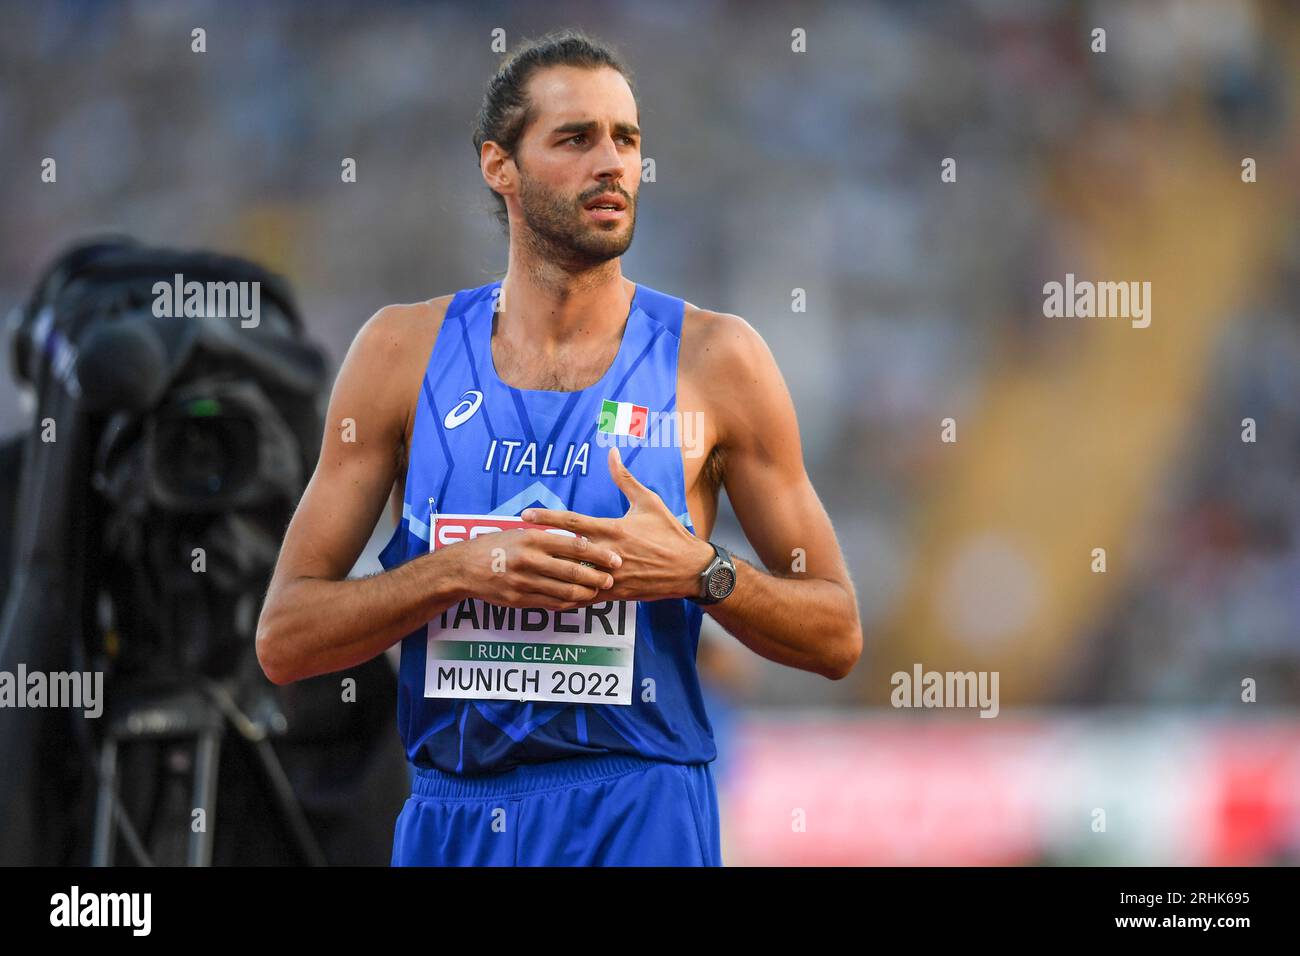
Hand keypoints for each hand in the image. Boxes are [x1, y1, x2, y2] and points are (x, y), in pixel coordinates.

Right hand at [453, 523, 621, 611]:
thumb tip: (581, 540)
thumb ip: (549, 536)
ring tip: (597, 592)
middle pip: (574, 571)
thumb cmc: (497, 545)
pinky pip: (551, 603)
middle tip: (611, 579)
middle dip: (597, 577)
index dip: (599, 554)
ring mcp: (525, 582)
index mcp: (534, 538)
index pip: (575, 546)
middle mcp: (530, 560)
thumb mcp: (522, 532)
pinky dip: (568, 603)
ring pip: (565, 592)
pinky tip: (577, 600)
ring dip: (586, 593)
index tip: (616, 558)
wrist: (465, 567)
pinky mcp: (519, 599)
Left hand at [522, 447, 714, 602]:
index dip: (546, 518)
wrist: (691, 569)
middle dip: (539, 548)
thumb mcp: (648, 502)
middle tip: (516, 545)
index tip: (525, 515)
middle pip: (565, 551)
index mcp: (613, 529)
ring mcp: (611, 577)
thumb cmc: (669, 533)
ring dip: (550, 576)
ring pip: (573, 578)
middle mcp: (609, 553)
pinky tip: (549, 598)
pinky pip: (586, 598)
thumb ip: (625, 479)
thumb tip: (612, 452)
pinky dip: (567, 598)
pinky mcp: (617, 594)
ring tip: (526, 573)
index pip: (572, 522)